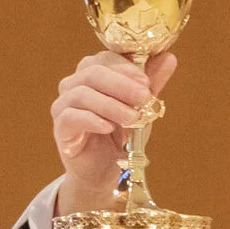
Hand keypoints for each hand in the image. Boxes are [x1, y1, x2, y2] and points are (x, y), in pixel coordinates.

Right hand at [53, 50, 174, 217]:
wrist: (105, 170)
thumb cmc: (121, 135)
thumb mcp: (141, 108)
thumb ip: (152, 83)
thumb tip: (169, 58)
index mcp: (91, 74)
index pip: (104, 59)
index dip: (125, 67)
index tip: (146, 81)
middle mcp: (73, 85)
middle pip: (93, 73)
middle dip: (122, 84)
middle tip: (144, 97)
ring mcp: (63, 106)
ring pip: (82, 94)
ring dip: (111, 105)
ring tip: (132, 118)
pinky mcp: (60, 128)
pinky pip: (71, 117)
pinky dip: (92, 120)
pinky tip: (108, 127)